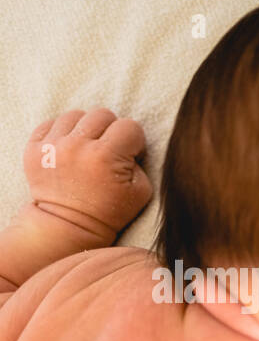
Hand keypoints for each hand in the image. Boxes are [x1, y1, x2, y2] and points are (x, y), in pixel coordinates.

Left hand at [22, 108, 151, 243]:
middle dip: (111, 131)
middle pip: (102, 114)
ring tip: (88, 148)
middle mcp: (78, 146)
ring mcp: (53, 146)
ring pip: (76, 115)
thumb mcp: (141, 192)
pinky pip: (51, 123)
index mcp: (107, 157)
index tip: (130, 156)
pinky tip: (69, 149)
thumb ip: (140, 163)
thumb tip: (129, 145)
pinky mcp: (34, 148)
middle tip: (109, 151)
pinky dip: (62, 133)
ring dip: (86, 129)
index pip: (130, 126)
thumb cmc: (109, 211)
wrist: (68, 226)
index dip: (134, 141)